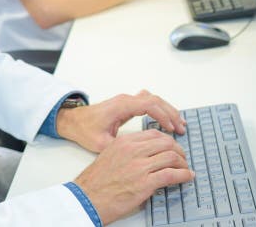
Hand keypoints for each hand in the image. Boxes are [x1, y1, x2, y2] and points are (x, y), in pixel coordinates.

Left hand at [56, 90, 185, 152]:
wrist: (73, 121)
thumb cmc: (85, 130)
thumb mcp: (101, 143)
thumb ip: (119, 146)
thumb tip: (137, 155)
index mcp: (121, 106)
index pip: (149, 105)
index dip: (163, 116)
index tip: (172, 129)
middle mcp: (125, 100)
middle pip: (155, 100)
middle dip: (170, 113)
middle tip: (181, 128)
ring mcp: (126, 100)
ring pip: (153, 99)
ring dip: (167, 110)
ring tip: (179, 124)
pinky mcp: (126, 104)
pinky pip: (148, 102)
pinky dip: (160, 109)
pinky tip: (166, 119)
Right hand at [73, 130, 193, 224]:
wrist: (87, 198)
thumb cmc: (95, 182)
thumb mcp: (110, 155)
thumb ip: (128, 151)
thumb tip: (147, 156)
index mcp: (125, 142)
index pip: (154, 134)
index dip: (168, 140)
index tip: (173, 147)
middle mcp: (134, 150)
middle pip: (166, 142)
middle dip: (179, 150)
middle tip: (182, 158)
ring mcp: (140, 166)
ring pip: (172, 156)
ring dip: (183, 163)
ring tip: (185, 169)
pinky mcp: (145, 183)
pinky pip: (172, 175)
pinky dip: (183, 175)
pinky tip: (187, 177)